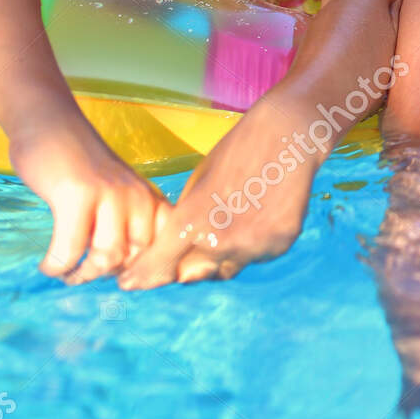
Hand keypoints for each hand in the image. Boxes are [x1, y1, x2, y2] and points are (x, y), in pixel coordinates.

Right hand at [8, 120, 171, 283]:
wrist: (50, 123)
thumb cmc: (81, 168)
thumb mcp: (117, 193)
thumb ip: (128, 225)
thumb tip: (128, 275)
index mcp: (149, 198)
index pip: (164, 247)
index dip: (145, 273)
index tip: (120, 282)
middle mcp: (137, 197)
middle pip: (134, 259)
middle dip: (107, 276)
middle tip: (83, 275)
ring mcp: (109, 194)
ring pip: (106, 258)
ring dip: (81, 275)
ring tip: (66, 273)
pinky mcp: (76, 195)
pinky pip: (69, 250)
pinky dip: (56, 266)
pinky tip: (48, 265)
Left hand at [119, 111, 317, 288]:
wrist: (288, 135)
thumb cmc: (236, 151)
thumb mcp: (196, 184)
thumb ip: (184, 223)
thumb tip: (173, 251)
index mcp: (191, 222)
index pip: (158, 267)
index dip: (144, 276)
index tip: (131, 283)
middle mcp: (220, 242)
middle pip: (192, 277)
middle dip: (185, 269)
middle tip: (190, 250)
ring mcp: (253, 247)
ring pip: (226, 270)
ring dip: (220, 259)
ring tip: (232, 224)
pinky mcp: (279, 245)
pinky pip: (255, 258)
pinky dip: (251, 247)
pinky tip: (258, 217)